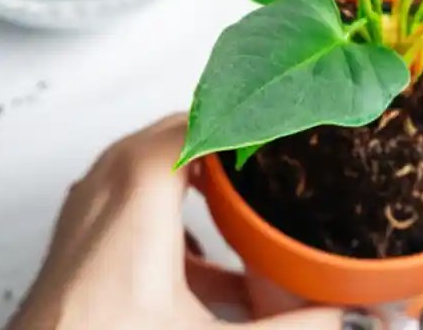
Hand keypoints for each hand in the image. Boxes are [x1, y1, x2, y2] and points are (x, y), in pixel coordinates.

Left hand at [7, 115, 375, 329]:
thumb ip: (288, 327)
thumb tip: (341, 320)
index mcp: (141, 185)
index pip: (210, 114)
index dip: (259, 113)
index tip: (296, 118)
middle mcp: (109, 181)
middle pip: (184, 133)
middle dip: (236, 144)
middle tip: (282, 154)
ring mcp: (89, 204)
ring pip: (155, 162)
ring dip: (202, 175)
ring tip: (249, 197)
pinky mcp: (81, 232)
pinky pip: (134, 195)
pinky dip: (173, 207)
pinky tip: (206, 257)